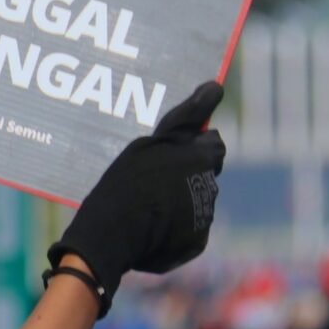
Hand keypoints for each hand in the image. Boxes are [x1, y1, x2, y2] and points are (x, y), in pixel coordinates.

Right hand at [49, 80, 226, 311]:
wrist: (113, 235)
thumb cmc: (125, 183)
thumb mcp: (147, 143)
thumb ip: (185, 121)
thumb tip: (215, 88)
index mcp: (200, 156)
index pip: (213, 142)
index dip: (197, 144)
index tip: (176, 148)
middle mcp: (209, 183)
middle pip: (206, 172)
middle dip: (191, 172)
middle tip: (158, 178)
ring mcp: (205, 213)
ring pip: (198, 199)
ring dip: (183, 198)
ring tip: (149, 206)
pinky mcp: (198, 240)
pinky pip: (191, 228)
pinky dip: (178, 226)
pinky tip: (153, 227)